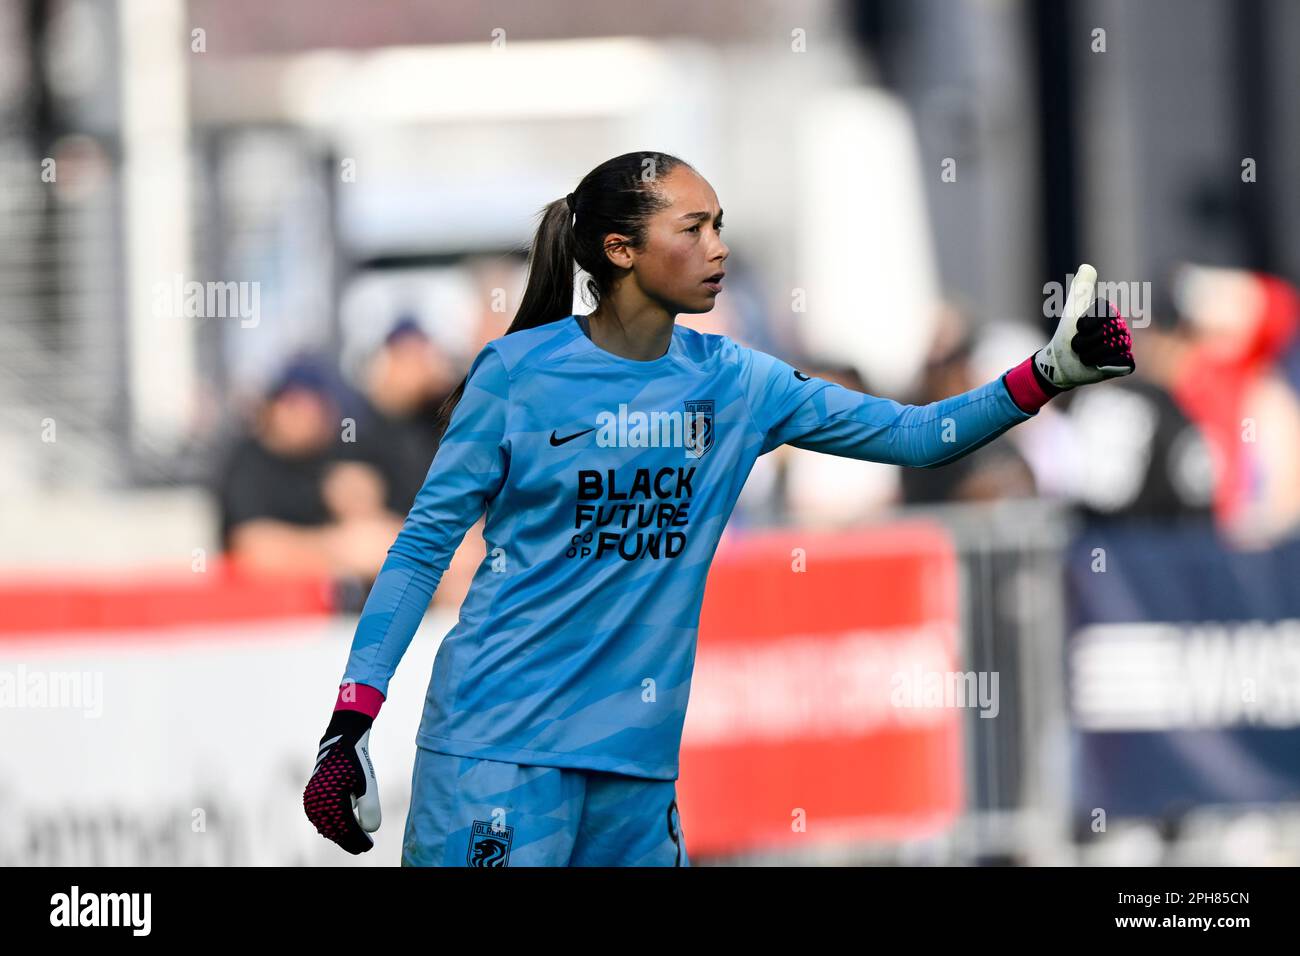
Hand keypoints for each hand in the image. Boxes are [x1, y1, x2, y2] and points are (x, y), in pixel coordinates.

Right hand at [303, 709, 381, 853]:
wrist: (340, 742)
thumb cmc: (356, 763)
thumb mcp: (368, 784)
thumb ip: (370, 808)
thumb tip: (370, 830)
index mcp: (332, 800)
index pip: (346, 829)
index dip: (357, 840)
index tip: (368, 846)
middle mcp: (318, 803)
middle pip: (335, 830)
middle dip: (349, 840)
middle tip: (364, 848)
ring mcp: (312, 801)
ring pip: (327, 825)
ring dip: (340, 834)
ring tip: (355, 841)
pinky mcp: (312, 797)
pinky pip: (322, 817)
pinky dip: (332, 824)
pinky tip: (342, 829)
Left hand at [1033, 263, 1135, 389]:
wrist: (1061, 362)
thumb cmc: (1066, 334)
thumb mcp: (1072, 309)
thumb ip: (1080, 288)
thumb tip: (1087, 266)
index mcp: (1111, 314)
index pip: (1103, 314)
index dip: (1086, 323)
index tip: (1078, 327)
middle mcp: (1121, 328)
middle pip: (1106, 333)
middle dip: (1084, 342)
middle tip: (1078, 345)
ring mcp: (1124, 346)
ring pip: (1111, 349)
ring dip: (1090, 355)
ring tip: (1085, 356)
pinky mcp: (1124, 364)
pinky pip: (1124, 362)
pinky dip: (1106, 364)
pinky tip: (1098, 365)